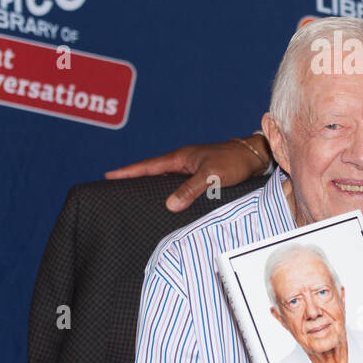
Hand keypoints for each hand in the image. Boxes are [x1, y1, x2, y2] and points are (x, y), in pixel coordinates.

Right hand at [104, 136, 269, 211]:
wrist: (255, 156)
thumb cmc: (234, 161)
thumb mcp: (211, 176)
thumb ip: (190, 190)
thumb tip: (169, 205)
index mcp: (180, 158)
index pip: (147, 166)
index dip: (128, 172)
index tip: (107, 176)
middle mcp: (182, 162)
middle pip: (152, 171)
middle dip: (133, 178)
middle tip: (113, 186)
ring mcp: (191, 168)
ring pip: (165, 178)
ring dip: (150, 184)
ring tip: (134, 195)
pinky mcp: (200, 176)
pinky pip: (177, 184)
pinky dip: (168, 191)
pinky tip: (166, 201)